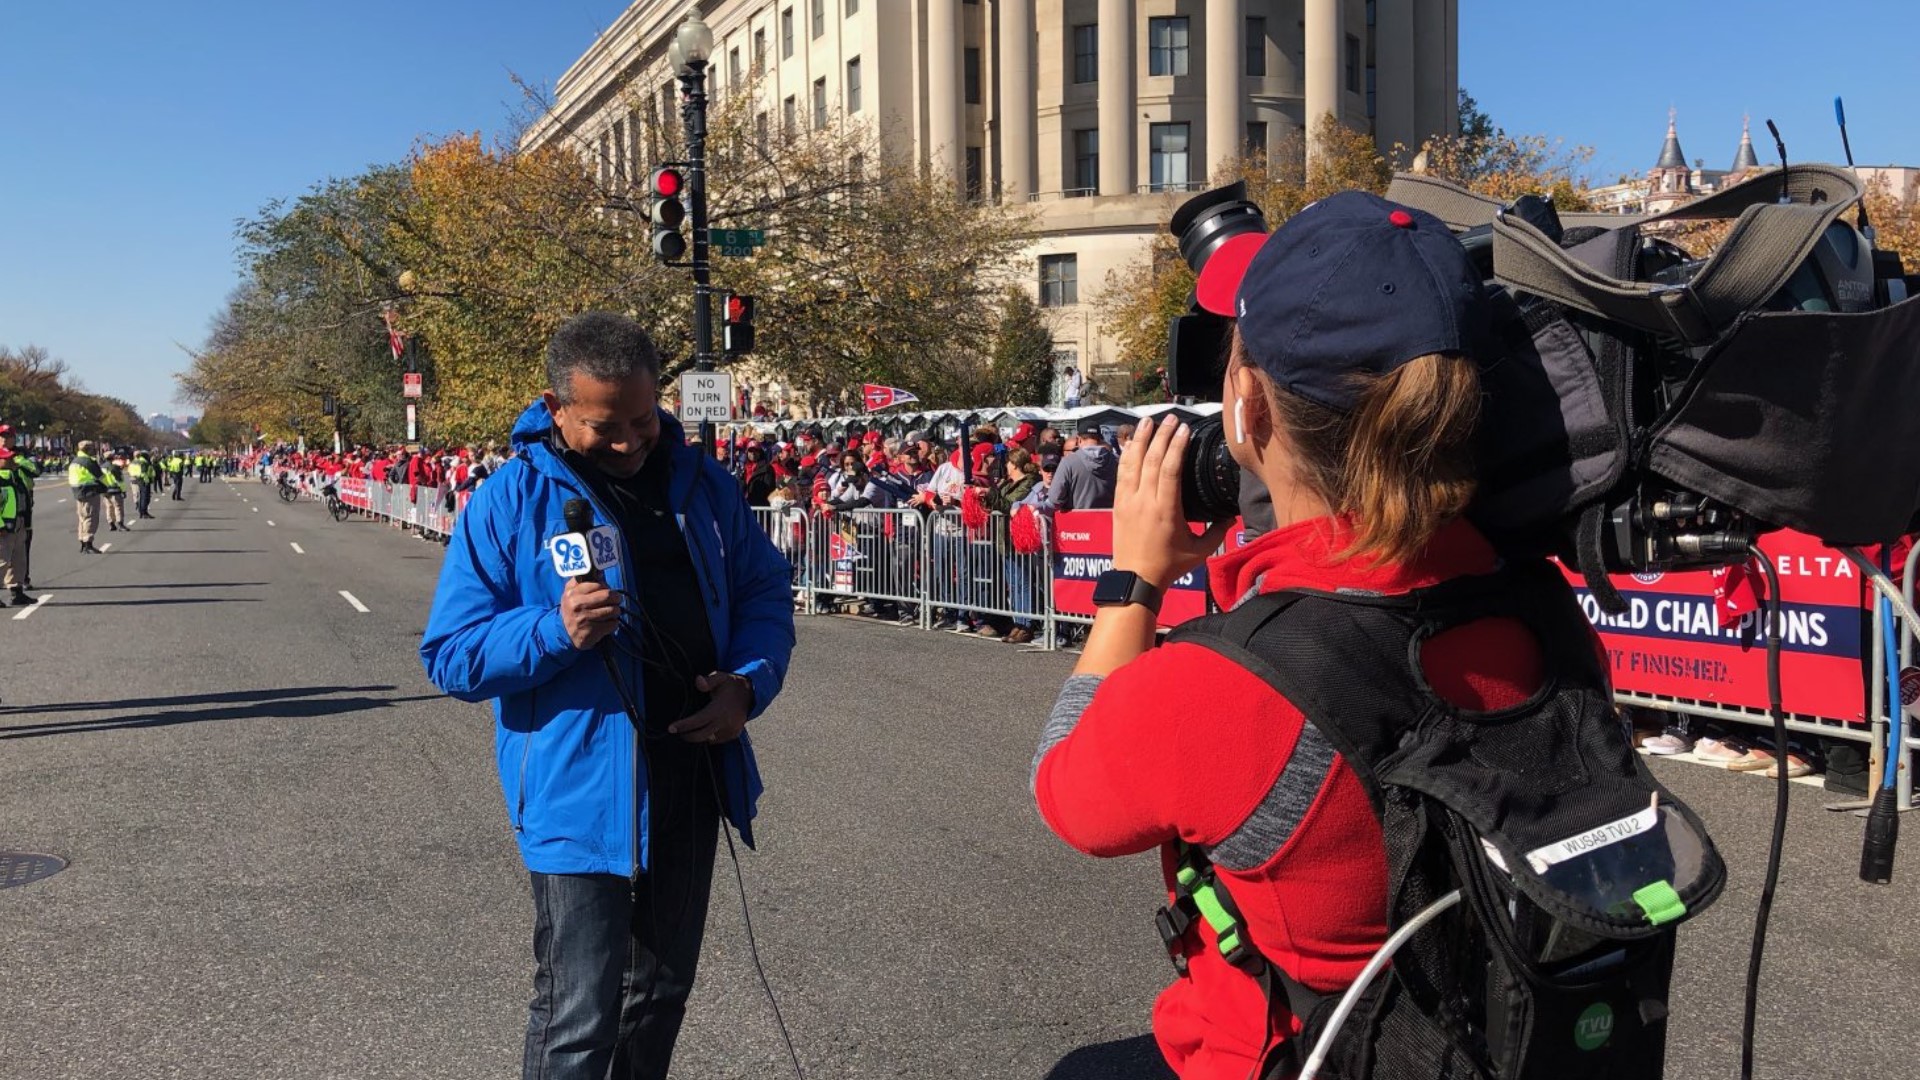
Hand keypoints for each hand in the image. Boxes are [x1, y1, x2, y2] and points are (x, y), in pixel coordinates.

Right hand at [559, 578, 620, 649]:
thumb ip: (582, 581)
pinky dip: (613, 623)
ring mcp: (585, 619)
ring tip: (612, 612)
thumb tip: (599, 572)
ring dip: (616, 611)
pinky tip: (607, 623)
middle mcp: (577, 606)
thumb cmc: (571, 610)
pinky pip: (613, 624)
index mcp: (572, 594)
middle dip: (616, 598)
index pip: (598, 584)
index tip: (607, 591)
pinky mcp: (592, 632)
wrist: (564, 633)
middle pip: (607, 596)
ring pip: (613, 610)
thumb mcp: (570, 593)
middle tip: (616, 600)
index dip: (606, 587)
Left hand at [669, 672, 753, 744]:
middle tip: (678, 731)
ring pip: (708, 739)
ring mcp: (730, 730)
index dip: (683, 726)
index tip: (671, 728)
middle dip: (687, 735)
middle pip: (700, 736)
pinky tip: (705, 730)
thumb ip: (709, 680)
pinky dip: (709, 737)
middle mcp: (725, 722)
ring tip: (690, 731)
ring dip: (699, 736)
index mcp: (719, 709)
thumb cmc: (731, 685)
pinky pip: (717, 740)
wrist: (751, 694)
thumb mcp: (721, 678)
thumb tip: (698, 681)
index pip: (697, 721)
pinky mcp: (734, 734)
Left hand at [1110, 417, 1232, 591]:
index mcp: (1166, 510)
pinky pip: (1121, 474)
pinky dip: (1126, 455)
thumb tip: (1232, 516)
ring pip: (1132, 462)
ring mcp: (1128, 501)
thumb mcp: (1199, 550)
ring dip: (1140, 439)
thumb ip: (1217, 532)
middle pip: (1151, 459)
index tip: (1185, 430)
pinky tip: (1131, 442)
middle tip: (1172, 418)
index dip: (1176, 446)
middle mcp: (1144, 501)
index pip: (1169, 469)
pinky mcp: (1118, 504)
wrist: (1135, 579)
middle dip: (1161, 435)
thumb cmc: (1169, 565)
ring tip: (1148, 422)